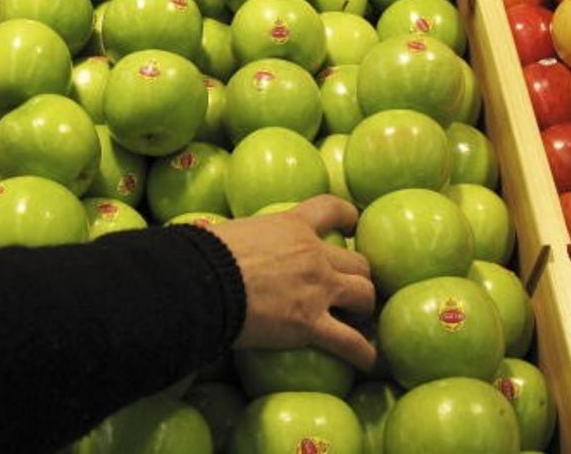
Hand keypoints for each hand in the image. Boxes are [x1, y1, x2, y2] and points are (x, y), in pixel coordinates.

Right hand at [205, 195, 376, 371]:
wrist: (202, 281)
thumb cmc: (203, 255)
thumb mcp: (224, 233)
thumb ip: (230, 235)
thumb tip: (202, 231)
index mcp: (292, 226)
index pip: (331, 209)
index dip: (347, 217)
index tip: (351, 227)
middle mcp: (313, 254)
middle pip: (357, 262)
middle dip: (359, 275)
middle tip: (351, 288)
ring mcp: (317, 289)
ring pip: (365, 295)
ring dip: (365, 308)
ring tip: (361, 321)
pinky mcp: (311, 325)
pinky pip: (351, 343)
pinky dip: (364, 353)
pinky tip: (368, 361)